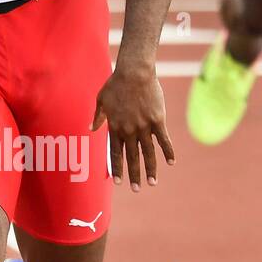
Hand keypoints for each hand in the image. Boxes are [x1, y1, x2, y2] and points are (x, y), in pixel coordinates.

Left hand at [92, 66, 173, 190]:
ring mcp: (144, 126)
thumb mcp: (101, 100)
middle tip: (136, 189)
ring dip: (150, 169)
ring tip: (152, 183)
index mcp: (115, 127)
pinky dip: (168, 152)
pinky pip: (164, 139)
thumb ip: (97, 116)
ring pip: (148, 152)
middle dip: (134, 175)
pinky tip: (171, 163)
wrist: (134, 72)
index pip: (116, 153)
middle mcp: (130, 130)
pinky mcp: (158, 120)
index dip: (118, 168)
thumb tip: (90, 128)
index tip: (119, 182)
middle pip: (132, 157)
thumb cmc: (116, 84)